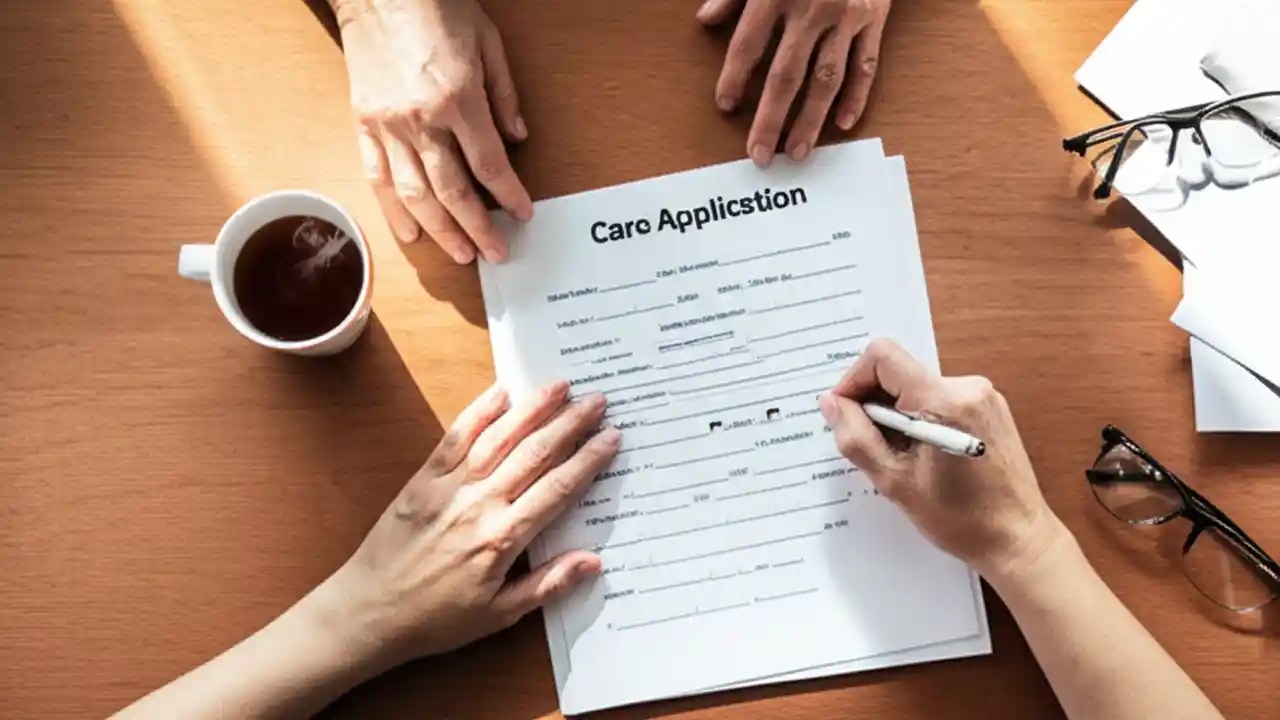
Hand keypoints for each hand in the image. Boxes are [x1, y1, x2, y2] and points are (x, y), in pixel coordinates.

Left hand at [322, 382, 618, 666]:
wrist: (369, 611)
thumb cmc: (435, 619)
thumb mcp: (499, 615)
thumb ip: (547, 584)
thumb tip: (592, 561)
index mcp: (502, 538)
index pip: (557, 489)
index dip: (588, 460)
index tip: (611, 437)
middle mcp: (479, 504)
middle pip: (535, 453)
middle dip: (569, 424)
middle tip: (596, 400)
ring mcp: (449, 486)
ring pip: (499, 437)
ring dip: (532, 408)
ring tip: (559, 385)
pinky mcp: (423, 478)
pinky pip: (455, 436)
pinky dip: (478, 411)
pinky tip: (500, 391)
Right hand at [333, 0, 532, 263]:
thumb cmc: (434, 6)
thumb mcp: (488, 42)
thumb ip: (504, 94)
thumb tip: (517, 137)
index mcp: (458, 99)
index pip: (490, 164)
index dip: (509, 195)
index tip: (523, 214)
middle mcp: (422, 119)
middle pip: (454, 190)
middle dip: (477, 228)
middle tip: (494, 253)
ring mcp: (389, 125)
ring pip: (415, 194)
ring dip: (440, 230)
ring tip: (459, 253)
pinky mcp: (364, 123)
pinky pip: (378, 176)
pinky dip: (392, 209)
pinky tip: (409, 233)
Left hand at [697, 0, 891, 166]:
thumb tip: (705, 20)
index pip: (748, 46)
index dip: (734, 79)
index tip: (725, 107)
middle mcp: (811, 9)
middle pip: (786, 75)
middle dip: (770, 119)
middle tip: (759, 155)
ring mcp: (845, 17)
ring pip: (826, 79)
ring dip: (810, 120)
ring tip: (797, 152)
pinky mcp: (874, 19)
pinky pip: (866, 65)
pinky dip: (856, 96)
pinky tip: (842, 124)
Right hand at [818, 339, 1065, 580]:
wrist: (1017, 537)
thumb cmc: (963, 518)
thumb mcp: (894, 482)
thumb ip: (856, 437)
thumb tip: (832, 404)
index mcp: (944, 401)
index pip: (882, 357)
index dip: (854, 380)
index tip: (846, 413)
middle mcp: (967, 387)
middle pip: (899, 372)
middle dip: (875, 405)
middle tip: (874, 447)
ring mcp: (982, 395)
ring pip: (916, 387)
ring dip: (898, 415)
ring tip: (904, 459)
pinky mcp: (989, 406)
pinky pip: (938, 398)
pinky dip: (920, 419)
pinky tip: (925, 455)